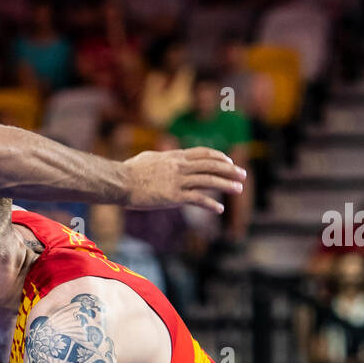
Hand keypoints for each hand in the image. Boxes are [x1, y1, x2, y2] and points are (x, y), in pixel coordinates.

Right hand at [122, 148, 245, 212]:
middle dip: (230, 170)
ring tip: (239, 189)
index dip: (219, 157)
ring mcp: (178, 181)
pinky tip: (219, 209)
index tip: (229, 162)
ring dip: (227, 185)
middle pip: (211, 165)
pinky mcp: (174, 196)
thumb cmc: (129, 171)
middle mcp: (180, 166)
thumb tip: (163, 159)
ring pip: (209, 180)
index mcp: (175, 156)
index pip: (203, 153)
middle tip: (243, 174)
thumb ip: (161, 158)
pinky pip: (197, 199)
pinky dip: (210, 204)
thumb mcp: (148, 158)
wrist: (120, 181)